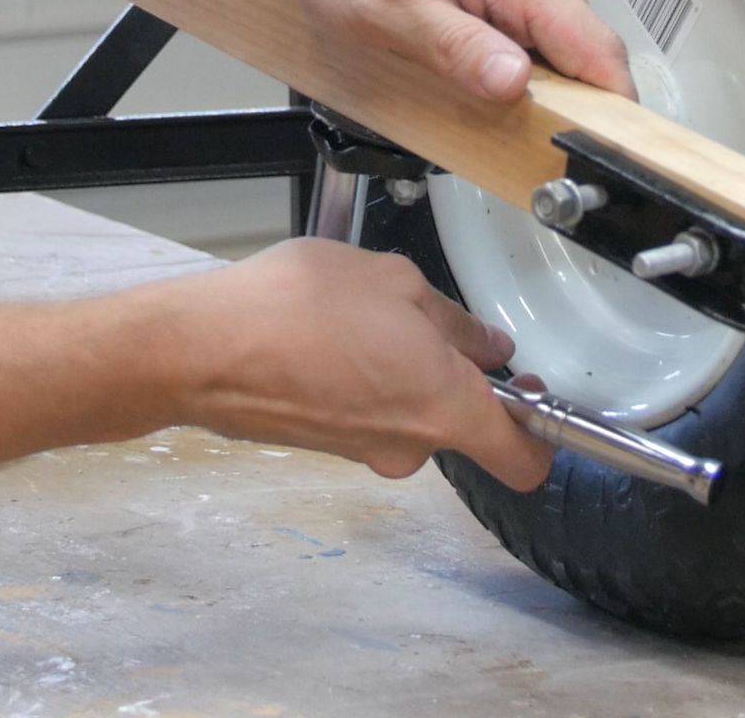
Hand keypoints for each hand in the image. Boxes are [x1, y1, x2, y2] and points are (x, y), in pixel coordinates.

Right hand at [152, 238, 550, 490]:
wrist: (202, 349)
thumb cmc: (297, 310)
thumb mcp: (395, 282)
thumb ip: (453, 319)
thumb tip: (485, 343)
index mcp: (446, 409)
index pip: (524, 461)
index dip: (542, 433)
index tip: (532, 396)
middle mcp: (409, 445)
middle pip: (459, 423)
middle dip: (449, 374)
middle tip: (425, 321)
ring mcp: (362, 450)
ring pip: (405, 412)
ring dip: (397, 371)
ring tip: (361, 316)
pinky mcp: (321, 443)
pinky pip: (361, 411)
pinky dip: (356, 378)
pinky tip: (326, 335)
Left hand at [249, 0, 635, 102]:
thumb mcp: (386, 10)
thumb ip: (455, 48)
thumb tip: (515, 82)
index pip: (599, 55)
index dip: (603, 114)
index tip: (578, 152)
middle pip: (588, 57)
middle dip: (559, 103)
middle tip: (499, 129)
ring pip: (565, 46)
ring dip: (535, 80)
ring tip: (471, 84)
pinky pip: (542, 27)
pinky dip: (518, 55)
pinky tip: (471, 56)